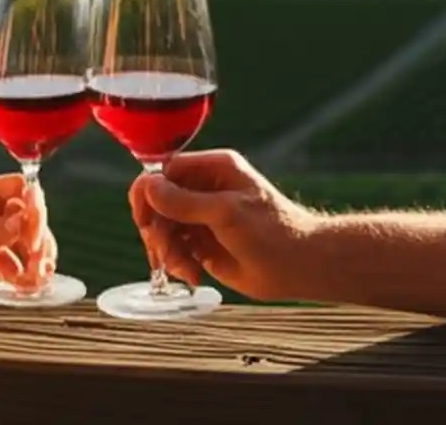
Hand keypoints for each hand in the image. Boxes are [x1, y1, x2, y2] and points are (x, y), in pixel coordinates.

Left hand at [0, 174, 56, 286]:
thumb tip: (24, 225)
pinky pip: (11, 259)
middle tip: (38, 263)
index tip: (31, 234)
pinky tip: (21, 284)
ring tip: (36, 280)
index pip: (22, 189)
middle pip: (29, 217)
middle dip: (38, 240)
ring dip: (33, 259)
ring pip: (24, 241)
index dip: (34, 208)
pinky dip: (19, 271)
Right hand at [129, 150, 320, 300]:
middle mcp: (204, 189)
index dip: (148, 195)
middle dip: (157, 230)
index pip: (164, 172)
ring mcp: (202, 217)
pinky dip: (177, 264)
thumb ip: (184, 202)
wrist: (300, 267)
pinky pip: (174, 249)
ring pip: (162, 229)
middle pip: (157, 203)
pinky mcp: (203, 244)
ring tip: (185, 269)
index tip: (145, 221)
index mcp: (214, 169)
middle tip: (165, 253)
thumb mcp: (226, 213)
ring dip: (166, 251)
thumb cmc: (273, 232)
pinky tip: (193, 275)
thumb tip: (147, 186)